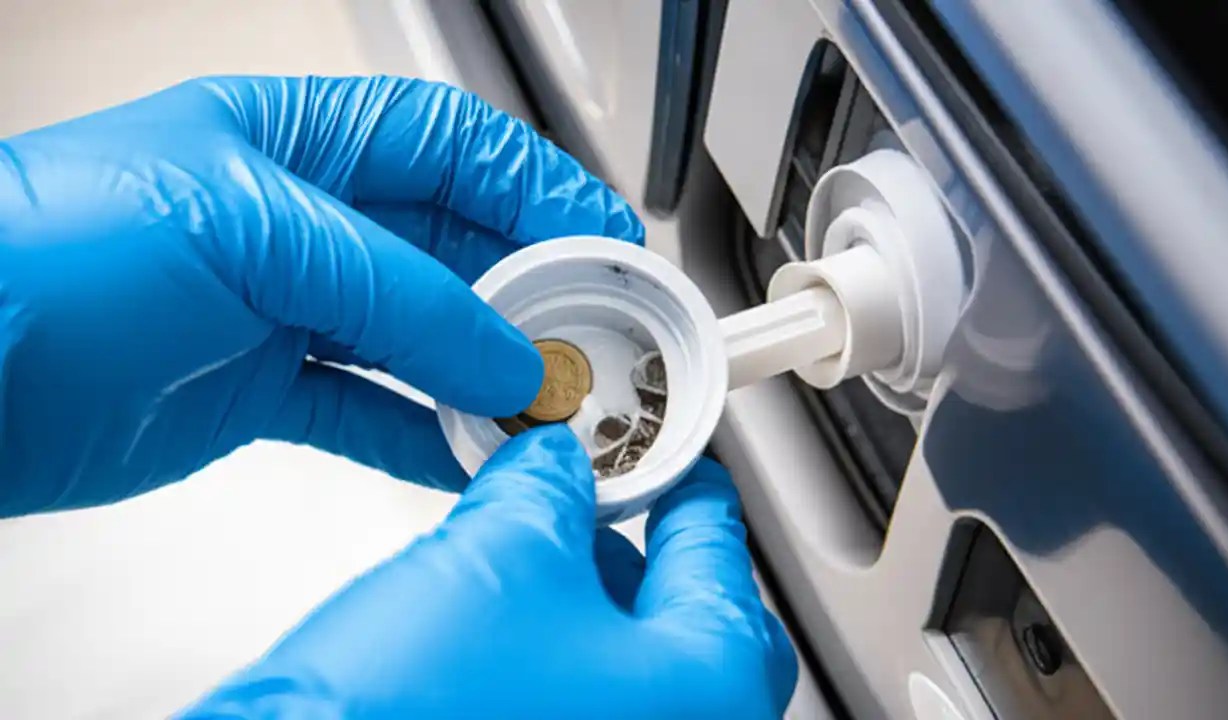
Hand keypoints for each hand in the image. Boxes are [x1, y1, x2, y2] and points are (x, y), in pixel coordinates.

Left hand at [0, 76, 641, 516]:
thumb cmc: (47, 249)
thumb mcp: (252, 229)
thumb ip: (396, 292)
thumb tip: (506, 346)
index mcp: (295, 139)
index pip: (449, 146)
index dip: (534, 184)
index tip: (599, 235)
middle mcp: (297, 220)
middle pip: (448, 246)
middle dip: (527, 289)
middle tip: (591, 334)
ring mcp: (281, 308)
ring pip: (420, 337)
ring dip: (488, 373)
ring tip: (548, 404)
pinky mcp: (259, 391)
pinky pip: (371, 411)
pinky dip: (428, 434)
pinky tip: (475, 450)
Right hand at [181, 426, 797, 718]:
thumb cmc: (420, 713)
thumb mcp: (502, 551)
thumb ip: (548, 488)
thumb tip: (556, 463)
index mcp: (712, 682)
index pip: (721, 553)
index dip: (687, 484)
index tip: (676, 459)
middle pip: (692, 621)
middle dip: (641, 549)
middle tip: (606, 497)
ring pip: (635, 666)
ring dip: (592, 598)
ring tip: (541, 544)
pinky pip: (586, 701)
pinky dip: (560, 650)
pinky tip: (510, 615)